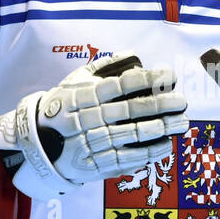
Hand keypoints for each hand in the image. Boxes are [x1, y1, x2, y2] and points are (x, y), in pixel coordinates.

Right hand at [0, 50, 188, 198]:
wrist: (37, 145)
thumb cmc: (61, 109)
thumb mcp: (74, 83)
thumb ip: (103, 68)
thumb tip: (132, 55)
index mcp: (86, 94)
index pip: (122, 84)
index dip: (148, 79)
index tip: (170, 76)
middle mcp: (91, 117)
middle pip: (132, 109)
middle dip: (161, 104)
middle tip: (182, 101)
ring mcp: (94, 142)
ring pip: (134, 134)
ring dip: (161, 128)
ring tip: (182, 121)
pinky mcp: (97, 164)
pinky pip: (128, 158)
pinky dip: (149, 152)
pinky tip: (166, 144)